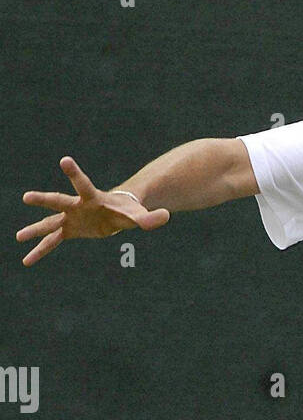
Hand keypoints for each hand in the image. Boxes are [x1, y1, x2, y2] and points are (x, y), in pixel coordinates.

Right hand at [16, 156, 169, 265]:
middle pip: (58, 201)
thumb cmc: (127, 210)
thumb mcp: (138, 215)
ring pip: (50, 223)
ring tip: (18, 236)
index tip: (64, 160)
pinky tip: (27, 260)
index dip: (75, 173)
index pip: (83, 184)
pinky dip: (41, 251)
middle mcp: (76, 205)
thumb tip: (167, 216)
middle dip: (44, 200)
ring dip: (35, 230)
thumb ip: (150, 217)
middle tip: (27, 197)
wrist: (116, 214)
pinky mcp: (69, 230)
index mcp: (92, 197)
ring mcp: (70, 218)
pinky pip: (52, 242)